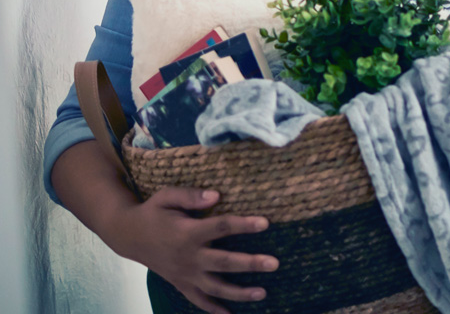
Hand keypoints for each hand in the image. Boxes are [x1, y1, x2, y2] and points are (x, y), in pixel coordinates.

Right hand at [108, 187, 278, 313]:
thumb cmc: (153, 212)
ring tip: (263, 293)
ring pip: (214, 287)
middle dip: (250, 264)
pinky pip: (198, 300)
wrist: (128, 235)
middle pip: (223, 262)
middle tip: (274, 263)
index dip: (243, 225)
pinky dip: (212, 309)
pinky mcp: (180, 283)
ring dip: (239, 292)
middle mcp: (188, 257)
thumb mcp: (166, 196)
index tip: (266, 223)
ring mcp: (184, 274)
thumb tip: (217, 196)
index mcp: (187, 232)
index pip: (221, 227)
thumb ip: (191, 195)